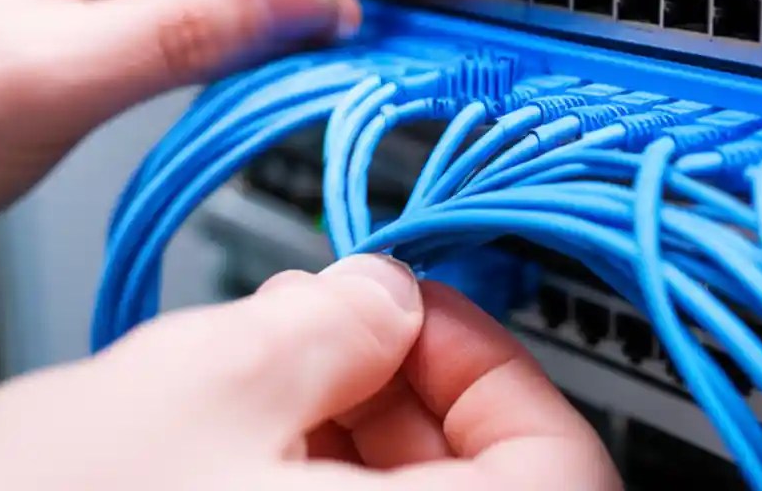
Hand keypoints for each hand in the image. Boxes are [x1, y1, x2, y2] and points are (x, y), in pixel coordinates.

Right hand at [0, 256, 619, 489]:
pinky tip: (233, 428)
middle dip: (401, 385)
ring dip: (344, 424)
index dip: (495, 363)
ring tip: (258, 366)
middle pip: (477, 482)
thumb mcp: (201, 382)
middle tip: (329, 320)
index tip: (419, 306)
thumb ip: (330, 321)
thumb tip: (384, 291)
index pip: (560, 463)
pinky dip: (299, 474)